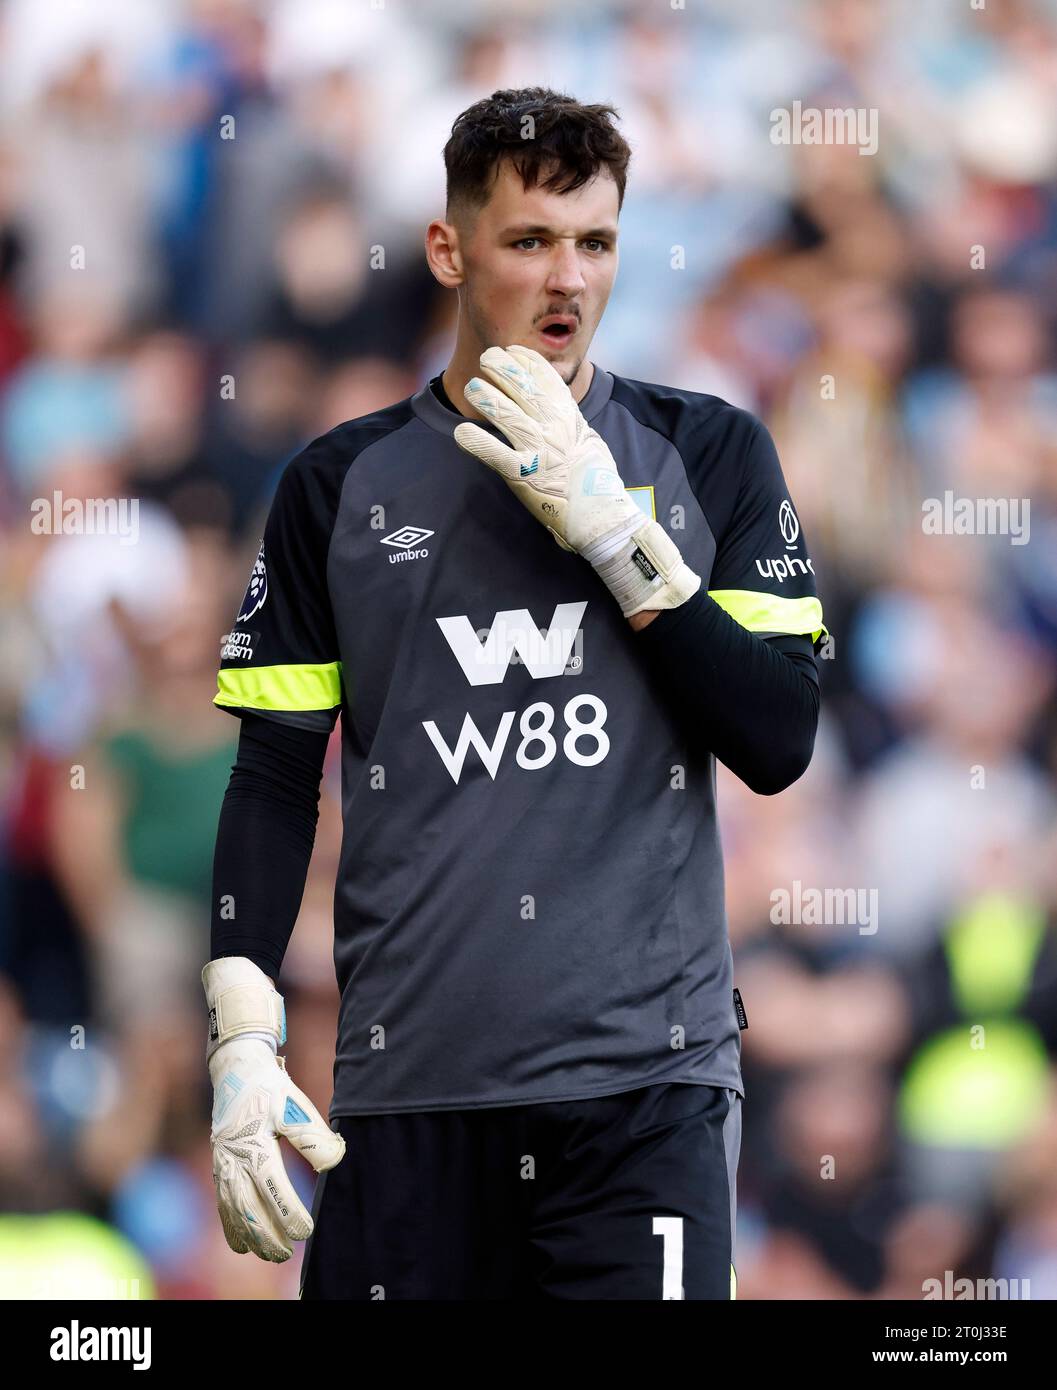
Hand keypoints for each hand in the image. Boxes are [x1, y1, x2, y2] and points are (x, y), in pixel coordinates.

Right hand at [203, 958, 345, 1262]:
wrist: (237, 1068)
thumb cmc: (270, 1088)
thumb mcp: (295, 1105)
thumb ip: (314, 1135)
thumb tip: (335, 1161)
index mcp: (254, 1144)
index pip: (271, 1187)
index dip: (288, 1212)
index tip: (307, 1228)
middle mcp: (233, 1159)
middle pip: (248, 1208)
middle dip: (268, 1234)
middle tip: (289, 1252)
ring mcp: (222, 1164)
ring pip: (232, 1211)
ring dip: (251, 1236)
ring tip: (271, 1254)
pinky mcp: (219, 1165)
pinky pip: (221, 1203)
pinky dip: (231, 1226)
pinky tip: (243, 1243)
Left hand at [452, 345, 699, 616]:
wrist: (601, 517)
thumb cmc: (596, 483)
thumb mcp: (588, 441)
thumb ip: (570, 421)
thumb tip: (556, 406)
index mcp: (571, 420)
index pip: (548, 380)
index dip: (528, 362)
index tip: (513, 350)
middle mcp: (555, 430)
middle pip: (525, 390)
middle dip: (504, 369)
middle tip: (487, 358)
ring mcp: (539, 451)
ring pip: (507, 416)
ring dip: (487, 398)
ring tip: (473, 387)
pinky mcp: (525, 476)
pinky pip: (495, 454)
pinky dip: (477, 442)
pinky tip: (462, 432)